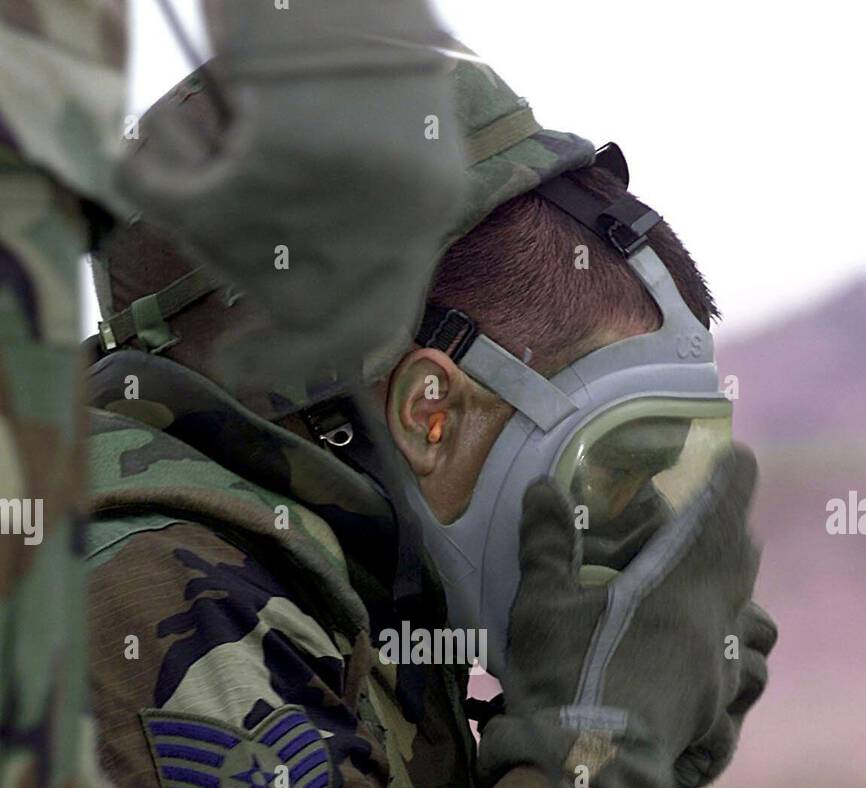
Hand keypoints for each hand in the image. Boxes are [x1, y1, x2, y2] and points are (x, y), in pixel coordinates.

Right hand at [115, 1, 462, 386]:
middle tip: (238, 364)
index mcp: (432, 187)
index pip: (386, 314)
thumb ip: (353, 205)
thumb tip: (287, 296)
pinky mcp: (278, 165)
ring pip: (234, 254)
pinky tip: (168, 128)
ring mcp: (343, 190)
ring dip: (199, 199)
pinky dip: (153, 165)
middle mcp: (403, 202)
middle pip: (317, 317)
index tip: (270, 376)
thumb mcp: (368, 119)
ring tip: (210, 128)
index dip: (326, 360)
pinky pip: (180, 206)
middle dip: (271, 339)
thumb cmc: (329, 10)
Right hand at [478, 445, 768, 787]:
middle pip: (740, 567)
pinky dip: (723, 643)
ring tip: (704, 589)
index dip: (731, 483)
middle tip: (709, 521)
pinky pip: (736, 664)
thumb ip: (546, 545)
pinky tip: (693, 650)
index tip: (737, 457)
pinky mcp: (710, 711)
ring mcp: (716, 674)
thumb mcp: (540, 609)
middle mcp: (712, 627)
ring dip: (733, 594)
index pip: (720, 520)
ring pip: (748, 619)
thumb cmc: (562, 683)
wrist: (582, 776)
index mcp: (679, 591)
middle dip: (729, 537)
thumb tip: (542, 489)